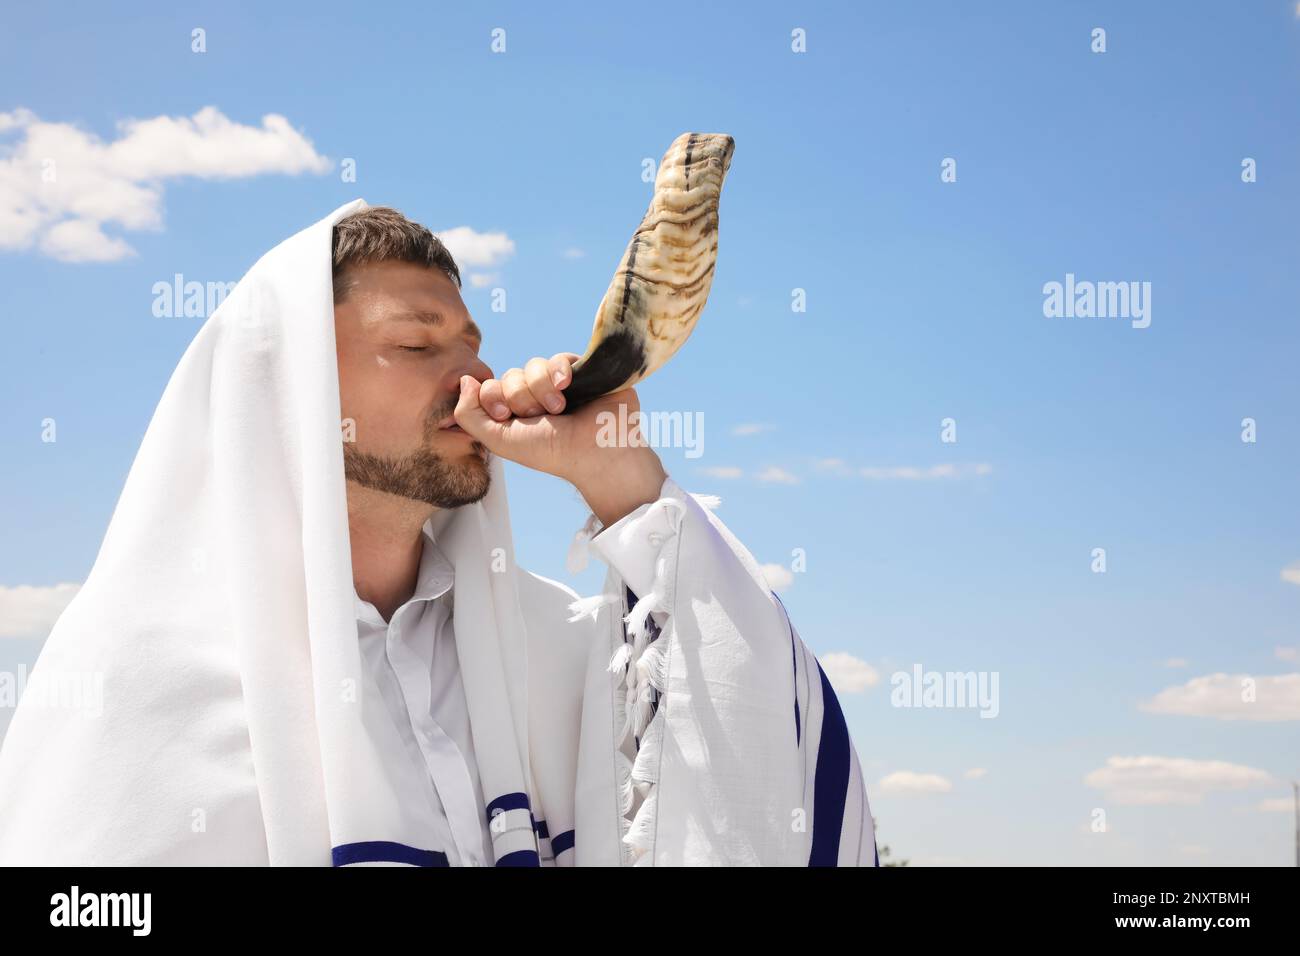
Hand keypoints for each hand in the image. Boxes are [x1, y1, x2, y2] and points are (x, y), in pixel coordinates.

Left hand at [454, 353, 666, 524]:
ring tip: (559, 408)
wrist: (596, 453)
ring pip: (533, 366)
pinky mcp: (582, 372)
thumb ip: (469, 415)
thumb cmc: (551, 452)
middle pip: (511, 375)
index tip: (507, 415)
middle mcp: (536, 397)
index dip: (493, 397)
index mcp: (516, 414)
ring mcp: (559, 384)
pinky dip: (558, 370)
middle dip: (521, 397)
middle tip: (541, 417)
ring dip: (540, 388)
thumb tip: (464, 380)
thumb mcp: (499, 440)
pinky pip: (558, 358)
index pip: (490, 387)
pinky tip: (566, 385)